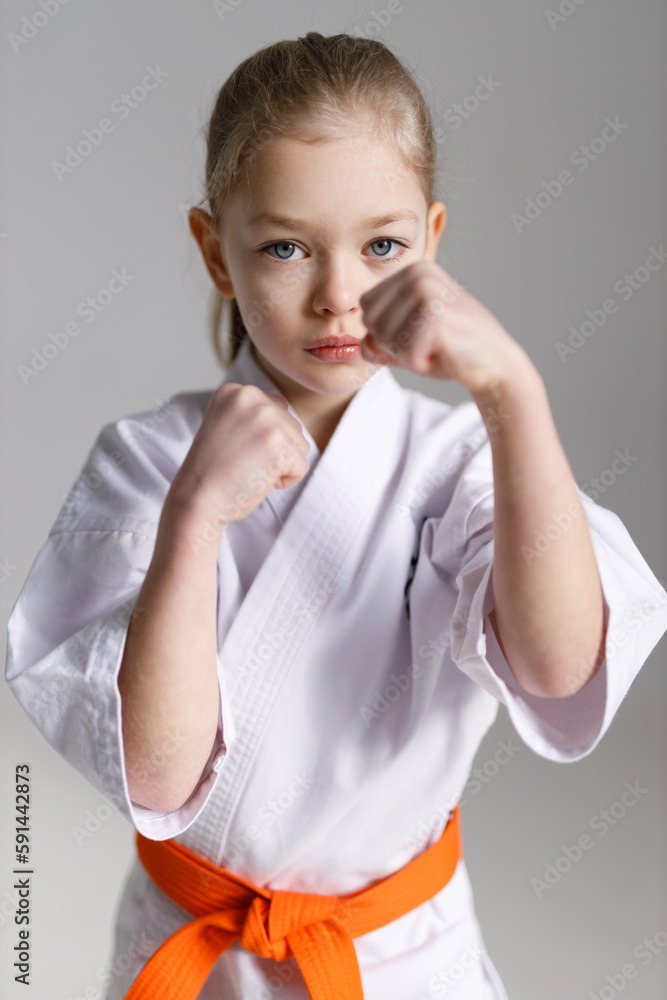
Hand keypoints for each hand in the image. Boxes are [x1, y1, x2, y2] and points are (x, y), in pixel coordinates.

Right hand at [168, 383, 310, 529]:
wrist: (195, 500)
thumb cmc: (212, 472)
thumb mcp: (228, 427)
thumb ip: (254, 416)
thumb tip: (289, 420)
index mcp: (234, 391)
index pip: (276, 410)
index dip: (263, 439)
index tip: (235, 449)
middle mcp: (250, 396)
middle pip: (292, 426)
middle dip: (275, 451)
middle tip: (241, 462)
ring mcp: (265, 418)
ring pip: (300, 446)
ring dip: (280, 465)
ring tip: (248, 470)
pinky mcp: (278, 443)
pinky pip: (301, 466)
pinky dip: (285, 481)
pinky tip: (256, 480)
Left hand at [358, 260, 530, 395]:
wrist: (496, 364)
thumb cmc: (450, 351)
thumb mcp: (405, 342)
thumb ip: (378, 341)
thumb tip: (363, 344)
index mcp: (412, 271)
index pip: (367, 308)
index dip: (385, 333)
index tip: (419, 333)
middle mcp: (418, 274)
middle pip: (371, 323)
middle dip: (394, 345)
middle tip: (429, 343)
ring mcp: (427, 292)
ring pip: (384, 339)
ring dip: (408, 355)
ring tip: (437, 346)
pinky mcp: (435, 317)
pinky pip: (404, 353)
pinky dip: (420, 363)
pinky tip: (444, 353)